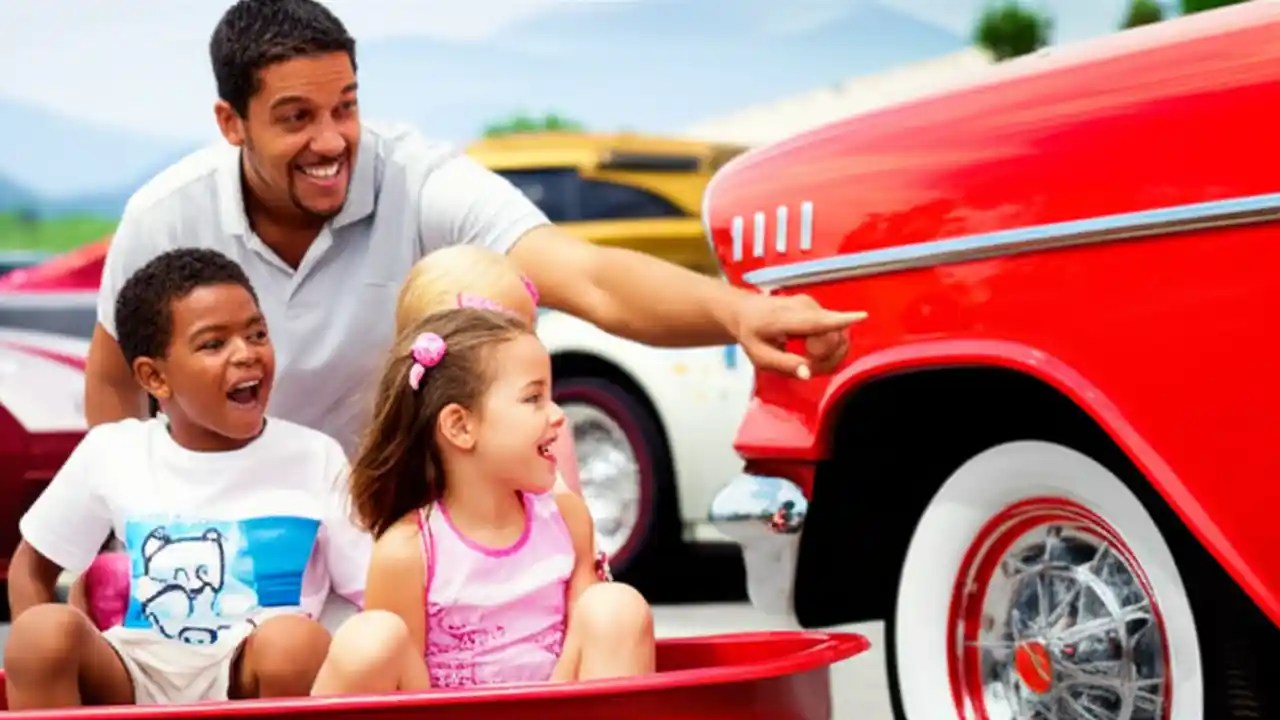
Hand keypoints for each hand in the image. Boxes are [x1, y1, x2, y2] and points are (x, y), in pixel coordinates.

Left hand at [734, 293, 866, 378]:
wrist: (746, 310)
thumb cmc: (751, 334)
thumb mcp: (759, 356)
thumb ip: (784, 364)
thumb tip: (807, 374)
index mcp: (785, 318)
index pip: (816, 320)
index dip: (839, 321)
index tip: (861, 316)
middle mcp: (805, 307)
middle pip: (833, 336)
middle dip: (827, 359)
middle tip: (807, 369)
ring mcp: (814, 305)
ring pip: (837, 334)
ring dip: (829, 354)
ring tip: (807, 361)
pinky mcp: (819, 308)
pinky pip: (834, 330)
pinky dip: (828, 346)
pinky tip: (812, 351)